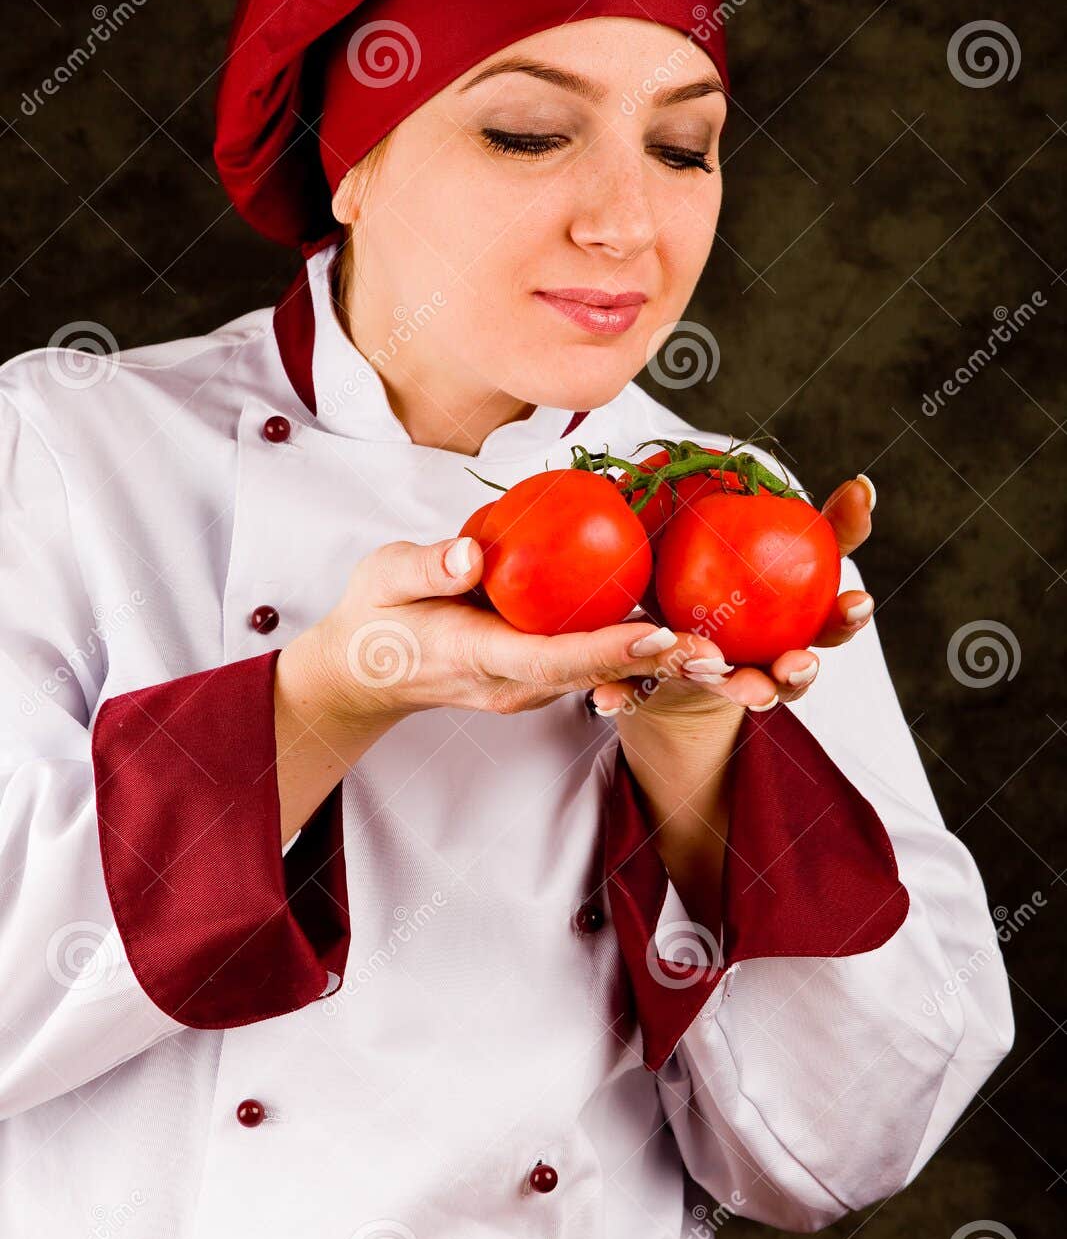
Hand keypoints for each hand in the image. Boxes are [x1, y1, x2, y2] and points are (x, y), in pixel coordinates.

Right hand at [308, 533, 688, 725]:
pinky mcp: (538, 673)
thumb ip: (425, 566)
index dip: (609, 647)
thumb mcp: (382, 578)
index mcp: (479, 657)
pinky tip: (683, 627)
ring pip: (602, 676)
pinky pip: (591, 663)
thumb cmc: (374, 616)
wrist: (363, 671)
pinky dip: (634, 649)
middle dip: (659, 665)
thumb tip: (472, 554)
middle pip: (596, 675)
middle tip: (722, 653)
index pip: (552, 657)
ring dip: (660, 665)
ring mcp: (529, 684)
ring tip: (723, 649)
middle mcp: (515, 682)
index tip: (659, 631)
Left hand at [589, 473, 878, 719]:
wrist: (659, 609)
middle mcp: (764, 663)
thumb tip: (864, 484)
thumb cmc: (725, 565)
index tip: (855, 601)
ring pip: (735, 692)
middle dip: (798, 672)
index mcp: (796, 627)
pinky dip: (623, 695)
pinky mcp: (660, 691)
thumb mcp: (761, 533)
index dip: (849, 616)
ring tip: (740, 689)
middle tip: (796, 663)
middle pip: (793, 673)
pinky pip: (640, 693)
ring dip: (742, 692)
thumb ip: (806, 513)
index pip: (835, 623)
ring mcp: (717, 683)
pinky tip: (605, 696)